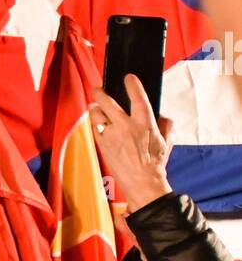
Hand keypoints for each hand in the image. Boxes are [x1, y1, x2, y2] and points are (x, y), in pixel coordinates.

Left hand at [89, 75, 173, 211]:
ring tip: (96, 106)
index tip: (129, 78)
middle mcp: (126, 126)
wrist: (142, 182)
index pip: (137, 95)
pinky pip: (94, 128)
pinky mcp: (102, 145)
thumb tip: (161, 115)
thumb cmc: (155, 163)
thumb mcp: (167, 140)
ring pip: (96, 114)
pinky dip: (95, 122)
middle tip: (98, 88)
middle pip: (107, 101)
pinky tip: (97, 121)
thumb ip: (166, 124)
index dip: (132, 83)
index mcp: (144, 122)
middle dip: (100, 92)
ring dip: (95, 108)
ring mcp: (112, 136)